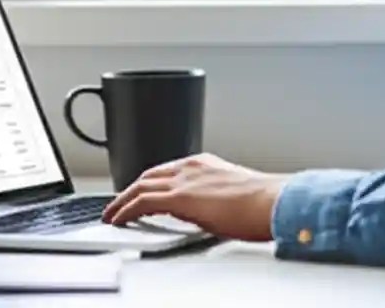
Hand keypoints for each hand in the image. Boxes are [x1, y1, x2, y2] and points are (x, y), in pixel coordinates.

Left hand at [101, 153, 288, 241]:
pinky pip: (142, 202)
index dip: (150, 183)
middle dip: (130, 190)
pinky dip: (126, 210)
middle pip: (149, 175)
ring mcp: (184, 180)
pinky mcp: (180, 197)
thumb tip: (207, 213)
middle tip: (119, 203)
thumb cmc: (263, 202)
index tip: (141, 193)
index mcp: (206, 164)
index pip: (168, 170)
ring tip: (112, 213)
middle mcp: (192, 166)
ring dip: (122, 200)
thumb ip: (214, 198)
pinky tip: (119, 220)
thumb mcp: (233, 194)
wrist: (273, 201)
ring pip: (140, 186)